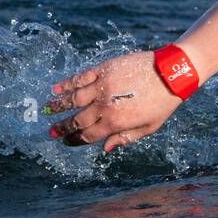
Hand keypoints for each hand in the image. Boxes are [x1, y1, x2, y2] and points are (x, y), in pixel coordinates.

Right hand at [46, 50, 183, 151]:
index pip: (89, 135)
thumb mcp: (149, 127)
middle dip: (63, 127)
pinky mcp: (104, 69)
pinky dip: (67, 83)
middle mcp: (105, 106)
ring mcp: (103, 86)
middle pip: (77, 120)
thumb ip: (125, 138)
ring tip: (46, 110)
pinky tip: (56, 88)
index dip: (75, 140)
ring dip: (58, 106)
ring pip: (74, 98)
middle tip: (51, 132)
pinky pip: (81, 77)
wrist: (171, 73)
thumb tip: (105, 148)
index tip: (67, 141)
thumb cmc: (162, 102)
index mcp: (116, 123)